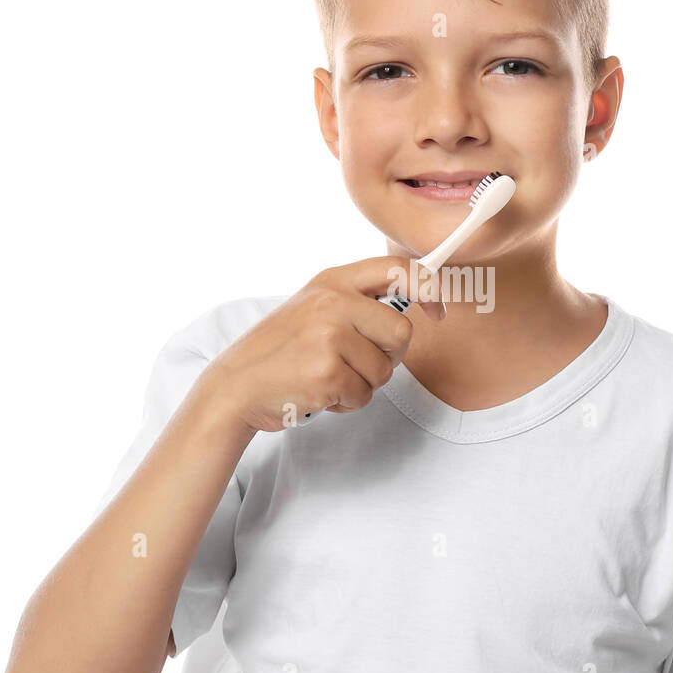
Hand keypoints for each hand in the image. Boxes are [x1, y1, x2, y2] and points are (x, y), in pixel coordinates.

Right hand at [201, 257, 444, 432]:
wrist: (235, 386)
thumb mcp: (314, 306)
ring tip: (327, 377)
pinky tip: (318, 393)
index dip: (429, 290)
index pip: (398, 269)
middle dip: (388, 356)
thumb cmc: (279, 351)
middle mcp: (333, 302)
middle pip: (402, 332)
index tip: (437, 311)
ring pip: (385, 370)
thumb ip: (357, 301)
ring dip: (363, 384)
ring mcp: (329, 337)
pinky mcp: (326, 373)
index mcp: (333, 281)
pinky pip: (364, 395)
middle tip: (356, 363)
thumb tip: (417, 301)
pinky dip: (346, 402)